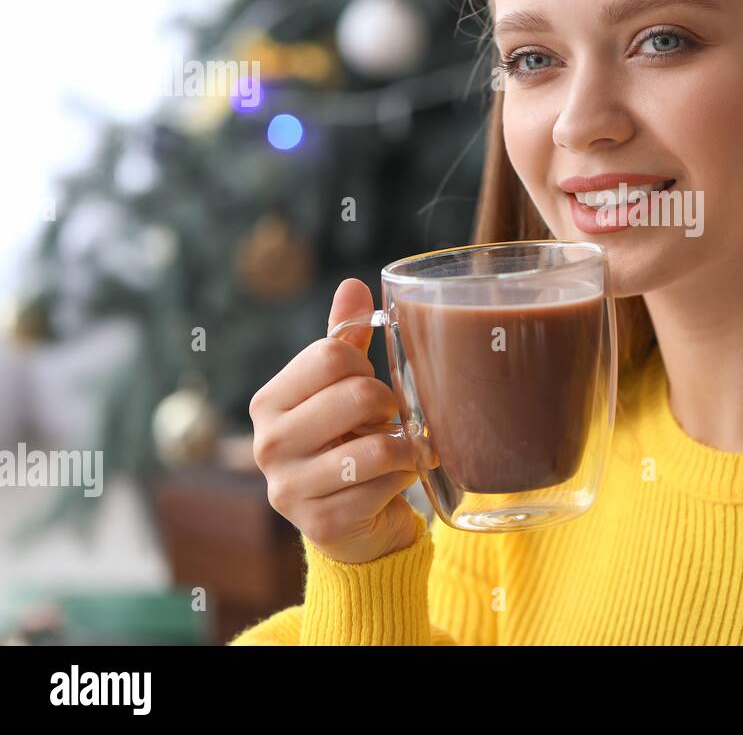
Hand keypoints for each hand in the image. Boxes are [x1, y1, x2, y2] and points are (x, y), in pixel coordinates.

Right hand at [248, 278, 421, 563]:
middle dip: (389, 404)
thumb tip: (353, 285)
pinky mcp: (321, 525)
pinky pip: (385, 486)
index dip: (366, 365)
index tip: (368, 383)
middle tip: (388, 419)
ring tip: (402, 447)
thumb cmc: (346, 440)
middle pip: (357, 394)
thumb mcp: (341, 386)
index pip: (331, 355)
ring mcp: (290, 490)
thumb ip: (345, 337)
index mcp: (268, 403)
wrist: (351, 522)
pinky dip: (405, 478)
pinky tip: (398, 479)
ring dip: (404, 445)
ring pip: (376, 447)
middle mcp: (268, 445)